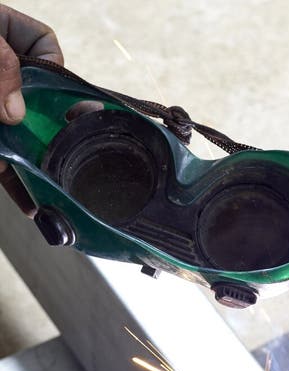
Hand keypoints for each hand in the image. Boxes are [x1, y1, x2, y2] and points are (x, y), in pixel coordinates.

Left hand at [0, 4, 62, 210]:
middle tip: (64, 151)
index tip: (55, 94)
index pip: (43, 47)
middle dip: (47, 128)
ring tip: (51, 190)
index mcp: (0, 32)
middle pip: (34, 99)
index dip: (55, 70)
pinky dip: (11, 179)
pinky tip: (27, 201)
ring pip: (16, 134)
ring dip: (33, 162)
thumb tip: (15, 113)